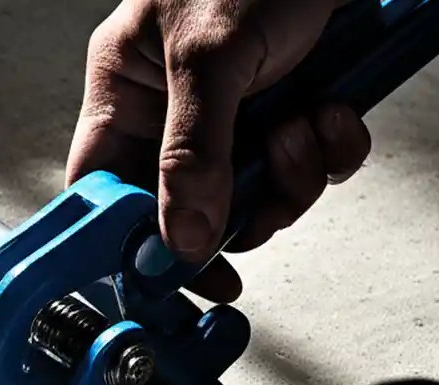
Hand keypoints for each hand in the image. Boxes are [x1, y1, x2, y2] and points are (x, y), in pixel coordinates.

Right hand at [66, 0, 371, 301]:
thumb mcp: (212, 53)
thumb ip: (193, 150)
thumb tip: (182, 237)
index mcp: (126, 84)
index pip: (104, 186)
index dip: (130, 238)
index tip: (169, 276)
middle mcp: (177, 106)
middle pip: (188, 207)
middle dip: (236, 210)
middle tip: (259, 198)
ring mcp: (238, 112)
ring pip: (254, 194)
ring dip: (292, 178)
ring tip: (306, 125)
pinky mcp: (292, 107)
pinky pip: (307, 166)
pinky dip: (330, 150)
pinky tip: (334, 110)